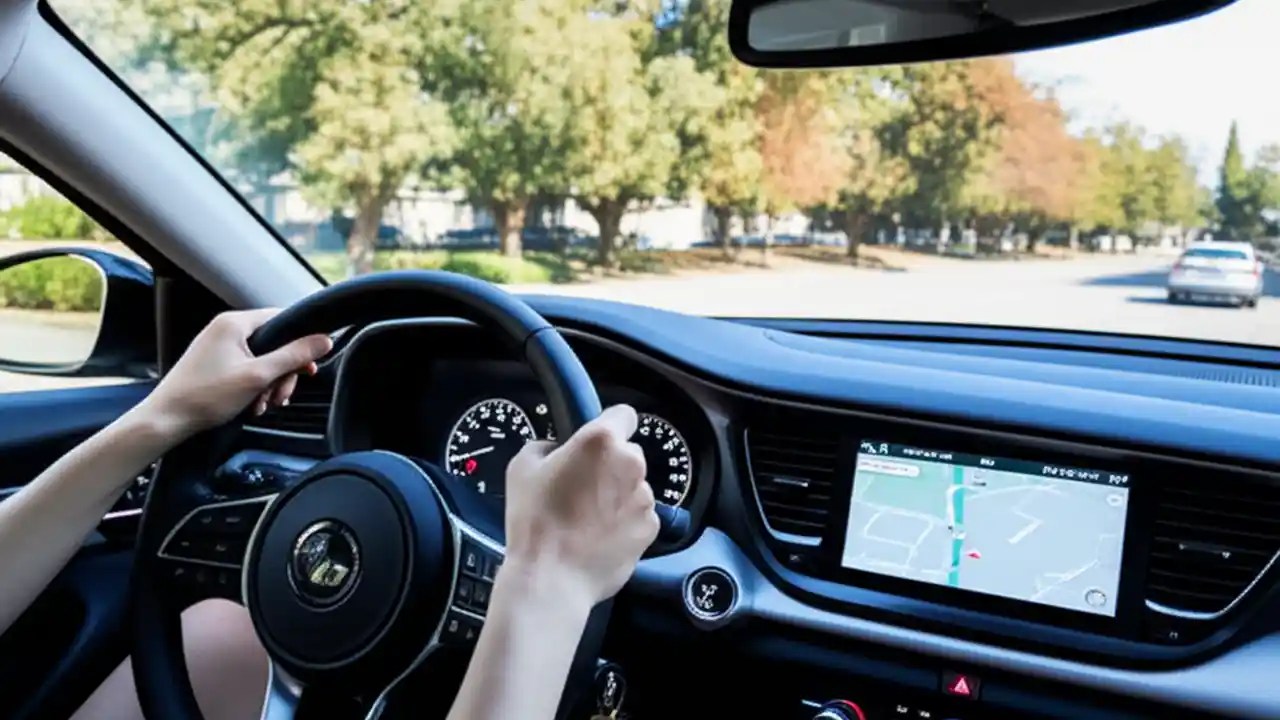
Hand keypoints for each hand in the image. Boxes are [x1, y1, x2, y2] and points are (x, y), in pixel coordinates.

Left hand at [142, 309, 332, 439]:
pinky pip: (247, 369)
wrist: (167, 420)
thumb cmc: (206, 396)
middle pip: (274, 344)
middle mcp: (226, 329)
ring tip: (264, 405)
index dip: (300, 342)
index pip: (281, 318)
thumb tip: (324, 340)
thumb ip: (294, 356)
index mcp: (234, 323)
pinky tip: (253, 405)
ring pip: (262, 360)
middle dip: (283, 373)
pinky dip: (255, 387)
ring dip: (270, 384)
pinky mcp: (215, 364)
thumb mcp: (258, 376)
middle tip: (282, 395)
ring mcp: (219, 347)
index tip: (309, 366)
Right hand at [503, 404, 658, 607]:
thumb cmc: (533, 520)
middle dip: (610, 465)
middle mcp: (631, 464)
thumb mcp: (522, 468)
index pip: (623, 414)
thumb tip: (558, 451)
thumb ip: (546, 446)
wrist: (551, 578)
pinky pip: (639, 515)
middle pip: (627, 454)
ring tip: (588, 519)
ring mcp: (645, 498)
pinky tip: (600, 537)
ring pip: (633, 486)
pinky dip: (625, 522)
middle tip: (582, 486)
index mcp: (601, 441)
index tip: (595, 443)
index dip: (609, 425)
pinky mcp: (651, 528)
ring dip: (617, 495)